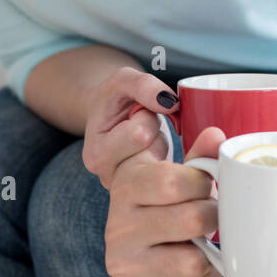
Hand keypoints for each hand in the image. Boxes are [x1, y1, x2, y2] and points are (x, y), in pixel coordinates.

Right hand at [80, 66, 179, 188]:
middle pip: (155, 153)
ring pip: (169, 167)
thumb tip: (171, 103)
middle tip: (146, 129)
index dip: (147, 118)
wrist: (109, 118)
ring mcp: (130, 190)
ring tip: (149, 142)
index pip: (139, 134)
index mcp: (97, 155)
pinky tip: (163, 154)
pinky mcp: (149, 195)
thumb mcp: (123, 81)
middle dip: (157, 135)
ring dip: (165, 148)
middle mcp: (111, 178)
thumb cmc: (116, 99)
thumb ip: (144, 85)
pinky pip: (179, 180)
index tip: (138, 114)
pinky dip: (178, 164)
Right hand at [105, 126, 226, 276]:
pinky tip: (198, 266)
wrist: (139, 267)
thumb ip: (198, 158)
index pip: (173, 180)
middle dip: (213, 217)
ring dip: (210, 251)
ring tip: (204, 242)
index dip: (203, 184)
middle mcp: (117, 223)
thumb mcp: (174, 178)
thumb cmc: (164, 212)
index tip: (207, 187)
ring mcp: (125, 262)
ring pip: (193, 260)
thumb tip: (216, 136)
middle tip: (212, 216)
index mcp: (126, 183)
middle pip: (190, 219)